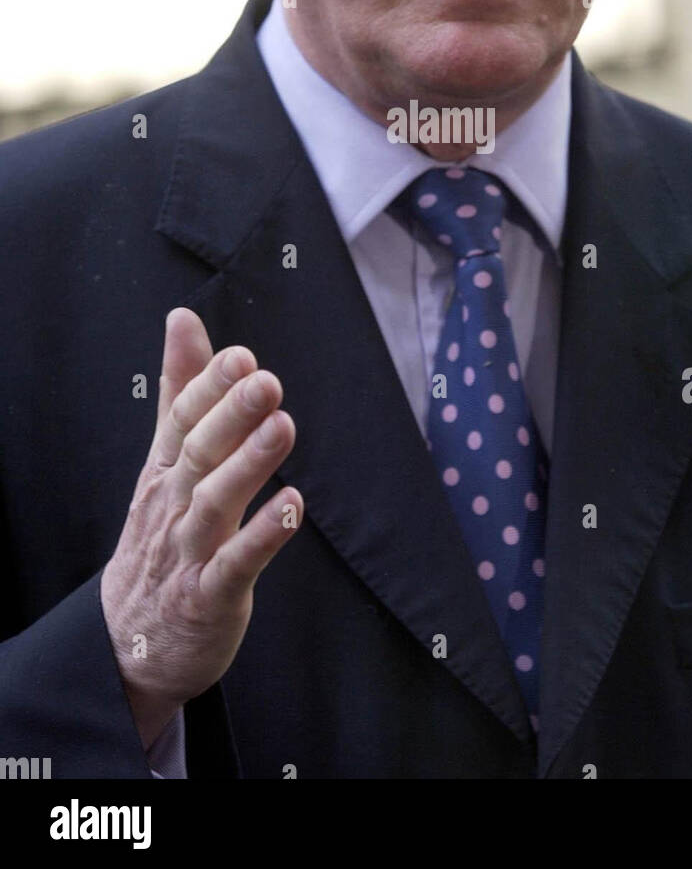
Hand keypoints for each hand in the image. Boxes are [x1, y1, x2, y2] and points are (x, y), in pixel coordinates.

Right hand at [100, 307, 301, 749]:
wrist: (130, 641)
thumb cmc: (160, 534)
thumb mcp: (165, 458)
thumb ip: (181, 389)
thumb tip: (183, 318)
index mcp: (164, 469)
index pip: (182, 420)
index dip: (210, 388)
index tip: (241, 356)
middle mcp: (172, 504)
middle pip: (198, 453)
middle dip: (230, 415)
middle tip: (266, 380)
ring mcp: (188, 552)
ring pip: (214, 503)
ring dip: (249, 465)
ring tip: (282, 427)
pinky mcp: (209, 596)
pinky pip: (235, 565)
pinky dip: (262, 537)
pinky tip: (293, 508)